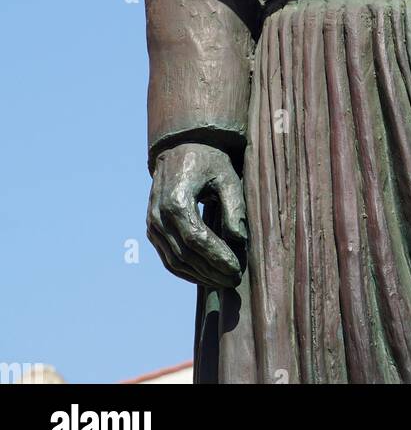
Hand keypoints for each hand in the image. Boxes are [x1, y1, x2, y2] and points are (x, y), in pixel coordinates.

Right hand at [147, 143, 246, 288]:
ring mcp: (152, 225)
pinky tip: (205, 276)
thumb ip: (234, 207)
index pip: (197, 239)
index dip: (217, 257)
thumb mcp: (227, 177)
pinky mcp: (152, 230)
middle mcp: (158, 215)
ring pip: (174, 261)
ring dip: (200, 276)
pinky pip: (167, 258)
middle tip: (235, 279)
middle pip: (186, 254)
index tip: (237, 268)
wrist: (181, 148)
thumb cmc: (208, 161)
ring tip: (224, 281)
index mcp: (175, 200)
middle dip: (212, 271)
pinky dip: (186, 271)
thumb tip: (239, 241)